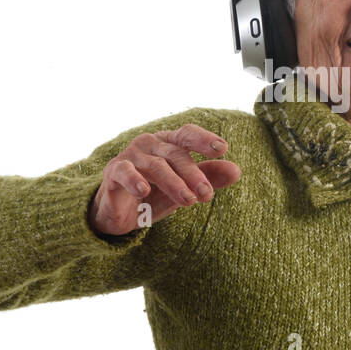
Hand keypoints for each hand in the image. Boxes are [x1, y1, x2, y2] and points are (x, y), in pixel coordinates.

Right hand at [89, 124, 240, 236]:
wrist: (119, 214)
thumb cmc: (154, 195)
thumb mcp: (184, 188)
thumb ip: (208, 178)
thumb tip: (236, 171)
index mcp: (169, 143)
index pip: (188, 135)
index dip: (204, 139)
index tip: (223, 148)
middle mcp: (150, 144)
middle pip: (175, 154)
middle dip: (193, 174)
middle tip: (207, 194)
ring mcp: (130, 155)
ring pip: (156, 166)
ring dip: (173, 183)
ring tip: (189, 201)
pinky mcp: (113, 171)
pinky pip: (125, 172)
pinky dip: (134, 180)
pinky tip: (144, 191)